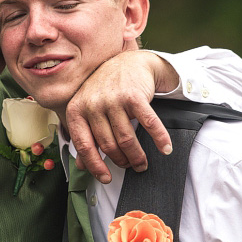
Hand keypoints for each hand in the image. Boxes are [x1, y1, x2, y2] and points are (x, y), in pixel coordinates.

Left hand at [65, 50, 176, 182]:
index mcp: (77, 110)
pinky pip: (148, 124)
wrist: (128, 63)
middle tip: (130, 166)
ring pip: (126, 139)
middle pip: (108, 145)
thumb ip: (84, 136)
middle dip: (121, 161)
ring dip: (137, 156)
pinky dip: (159, 139)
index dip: (95, 166)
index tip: (106, 178)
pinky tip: (164, 148)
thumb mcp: (88, 111)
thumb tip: (81, 165)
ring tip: (142, 163)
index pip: (84, 146)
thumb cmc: (106, 90)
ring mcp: (113, 99)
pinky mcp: (134, 95)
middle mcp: (92, 104)